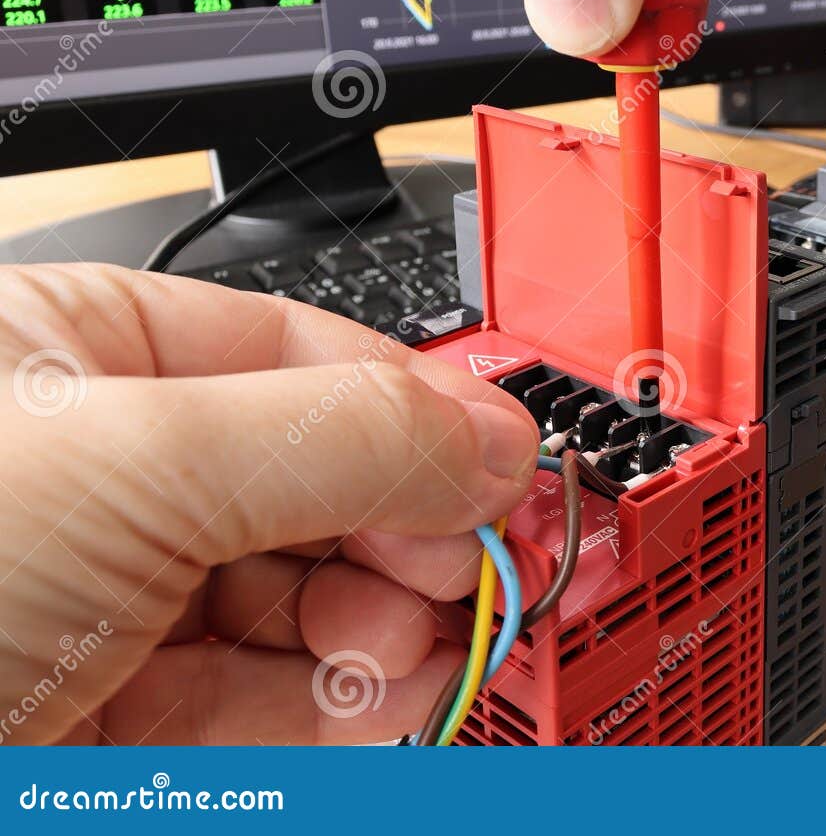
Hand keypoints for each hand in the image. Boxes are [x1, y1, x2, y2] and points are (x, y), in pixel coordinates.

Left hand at [0, 264, 541, 743]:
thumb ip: (337, 439)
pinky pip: (256, 704)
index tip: (504, 466)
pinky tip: (401, 702)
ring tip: (425, 644)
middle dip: (408, 532)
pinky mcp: (104, 719)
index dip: (414, 408)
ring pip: (297, 602)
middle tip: (474, 567)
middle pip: (313, 484)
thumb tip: (489, 441)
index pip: (295, 352)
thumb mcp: (136, 463)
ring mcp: (98, 602)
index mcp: (76, 351)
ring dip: (385, 630)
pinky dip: (344, 710)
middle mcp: (97, 471)